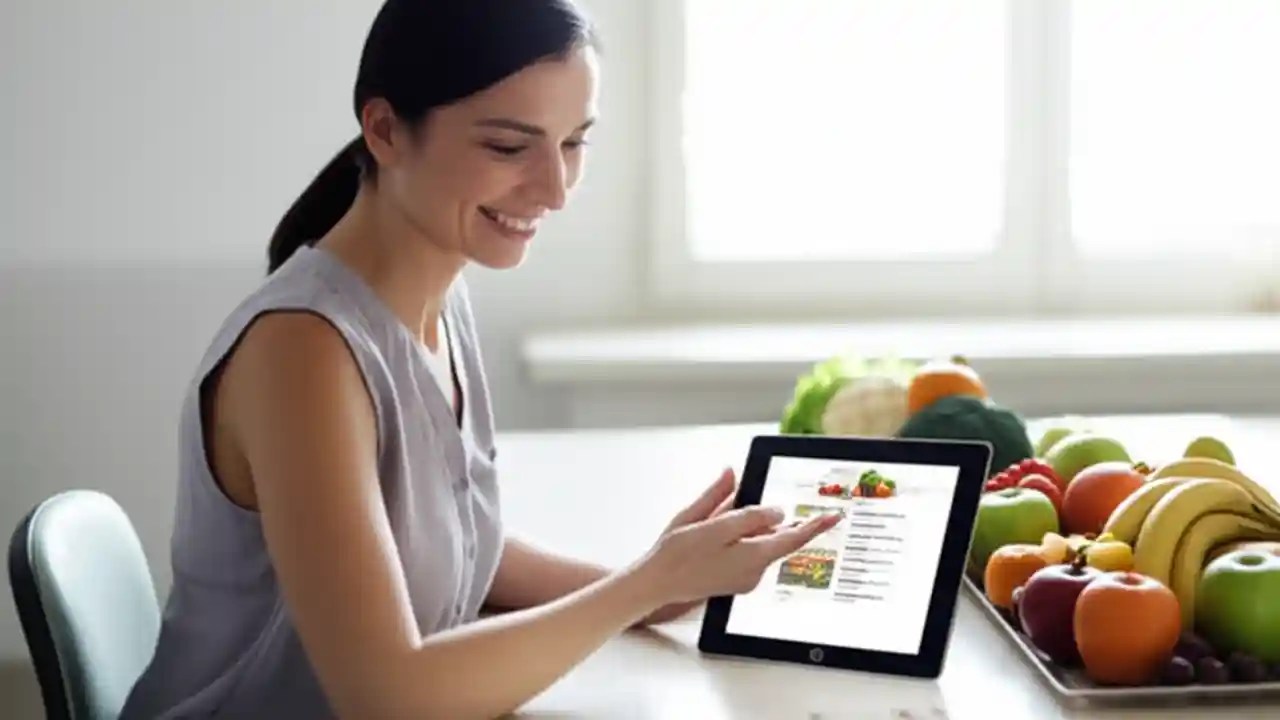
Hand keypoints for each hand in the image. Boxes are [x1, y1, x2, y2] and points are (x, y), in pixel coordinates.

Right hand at [635, 467, 840, 618]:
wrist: (656, 583)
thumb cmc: (676, 554)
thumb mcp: (706, 522)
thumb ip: (741, 511)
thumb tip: (770, 506)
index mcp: (751, 556)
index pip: (792, 538)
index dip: (814, 525)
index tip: (834, 516)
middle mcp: (753, 570)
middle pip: (771, 535)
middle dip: (760, 517)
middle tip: (736, 508)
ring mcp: (745, 576)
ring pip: (756, 540)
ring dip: (744, 526)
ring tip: (710, 523)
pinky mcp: (735, 578)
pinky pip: (746, 550)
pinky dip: (737, 536)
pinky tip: (711, 532)